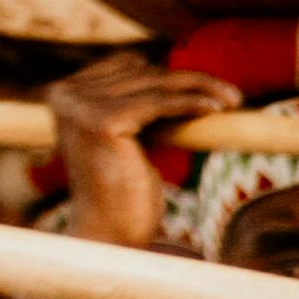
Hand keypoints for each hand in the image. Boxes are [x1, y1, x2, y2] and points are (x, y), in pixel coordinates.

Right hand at [38, 57, 237, 248]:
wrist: (108, 233)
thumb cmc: (124, 188)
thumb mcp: (128, 135)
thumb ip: (139, 102)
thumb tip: (183, 77)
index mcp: (63, 93)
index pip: (127, 65)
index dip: (170, 75)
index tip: (209, 88)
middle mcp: (65, 94)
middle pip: (143, 71)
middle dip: (191, 81)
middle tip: (233, 96)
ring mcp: (80, 107)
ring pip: (156, 84)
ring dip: (201, 88)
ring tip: (234, 100)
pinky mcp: (102, 122)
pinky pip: (160, 103)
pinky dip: (192, 102)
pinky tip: (217, 108)